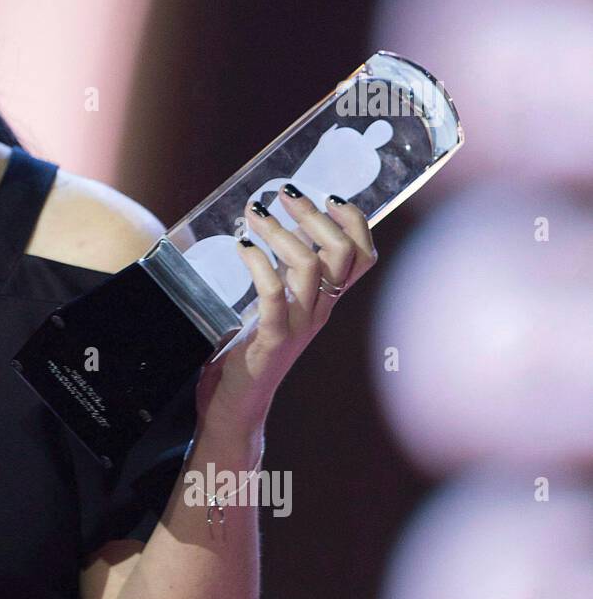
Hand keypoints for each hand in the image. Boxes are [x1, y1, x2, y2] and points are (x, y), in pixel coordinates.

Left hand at [194, 188, 377, 436]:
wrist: (236, 405)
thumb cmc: (249, 351)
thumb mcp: (272, 304)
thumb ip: (281, 273)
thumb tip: (274, 225)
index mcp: (325, 300)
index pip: (362, 256)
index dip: (355, 222)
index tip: (329, 196)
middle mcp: (320, 310)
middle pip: (342, 254)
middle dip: (314, 216)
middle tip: (284, 194)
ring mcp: (298, 325)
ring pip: (310, 267)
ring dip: (281, 232)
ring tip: (255, 213)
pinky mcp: (271, 339)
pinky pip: (274, 295)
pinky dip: (259, 264)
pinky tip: (242, 246)